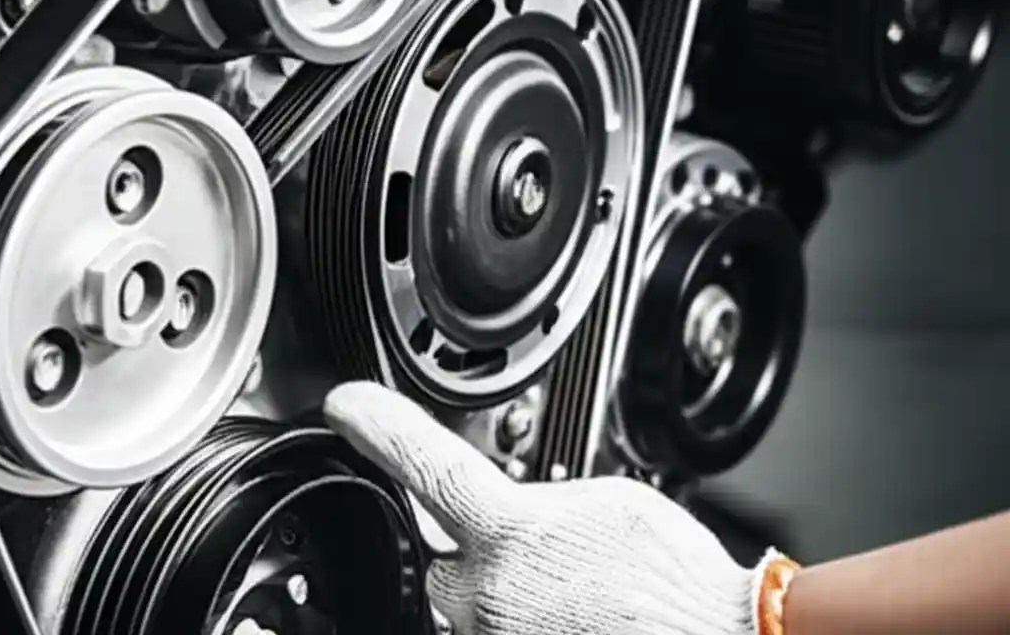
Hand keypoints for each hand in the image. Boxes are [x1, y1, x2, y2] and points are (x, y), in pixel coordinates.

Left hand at [324, 381, 760, 634]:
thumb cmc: (676, 583)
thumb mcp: (605, 503)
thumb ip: (536, 499)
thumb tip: (511, 503)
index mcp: (507, 532)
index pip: (422, 464)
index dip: (377, 428)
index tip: (344, 407)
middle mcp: (484, 594)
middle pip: (441, 556)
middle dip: (472, 552)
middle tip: (541, 560)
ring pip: (470, 606)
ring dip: (506, 594)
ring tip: (572, 598)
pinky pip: (493, 633)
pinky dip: (524, 622)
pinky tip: (569, 620)